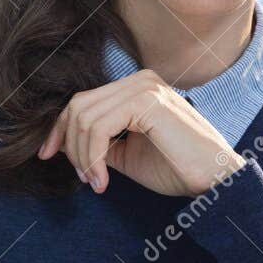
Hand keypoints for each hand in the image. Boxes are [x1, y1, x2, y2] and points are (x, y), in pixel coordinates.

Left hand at [37, 69, 245, 197]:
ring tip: (95, 182)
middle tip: (82, 178)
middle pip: (79, 106)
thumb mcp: (126, 155)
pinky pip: (99, 126)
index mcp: (136, 88)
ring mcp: (145, 87)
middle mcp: (140, 80)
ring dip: (83, 156)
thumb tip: (60, 142)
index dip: (60, 128)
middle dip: (70, 145)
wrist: (214, 182)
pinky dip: (93, 156)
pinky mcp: (148, 102)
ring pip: (85, 117)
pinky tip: (102, 180)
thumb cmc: (177, 169)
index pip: (84, 100)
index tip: (48, 155)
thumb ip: (98, 143)